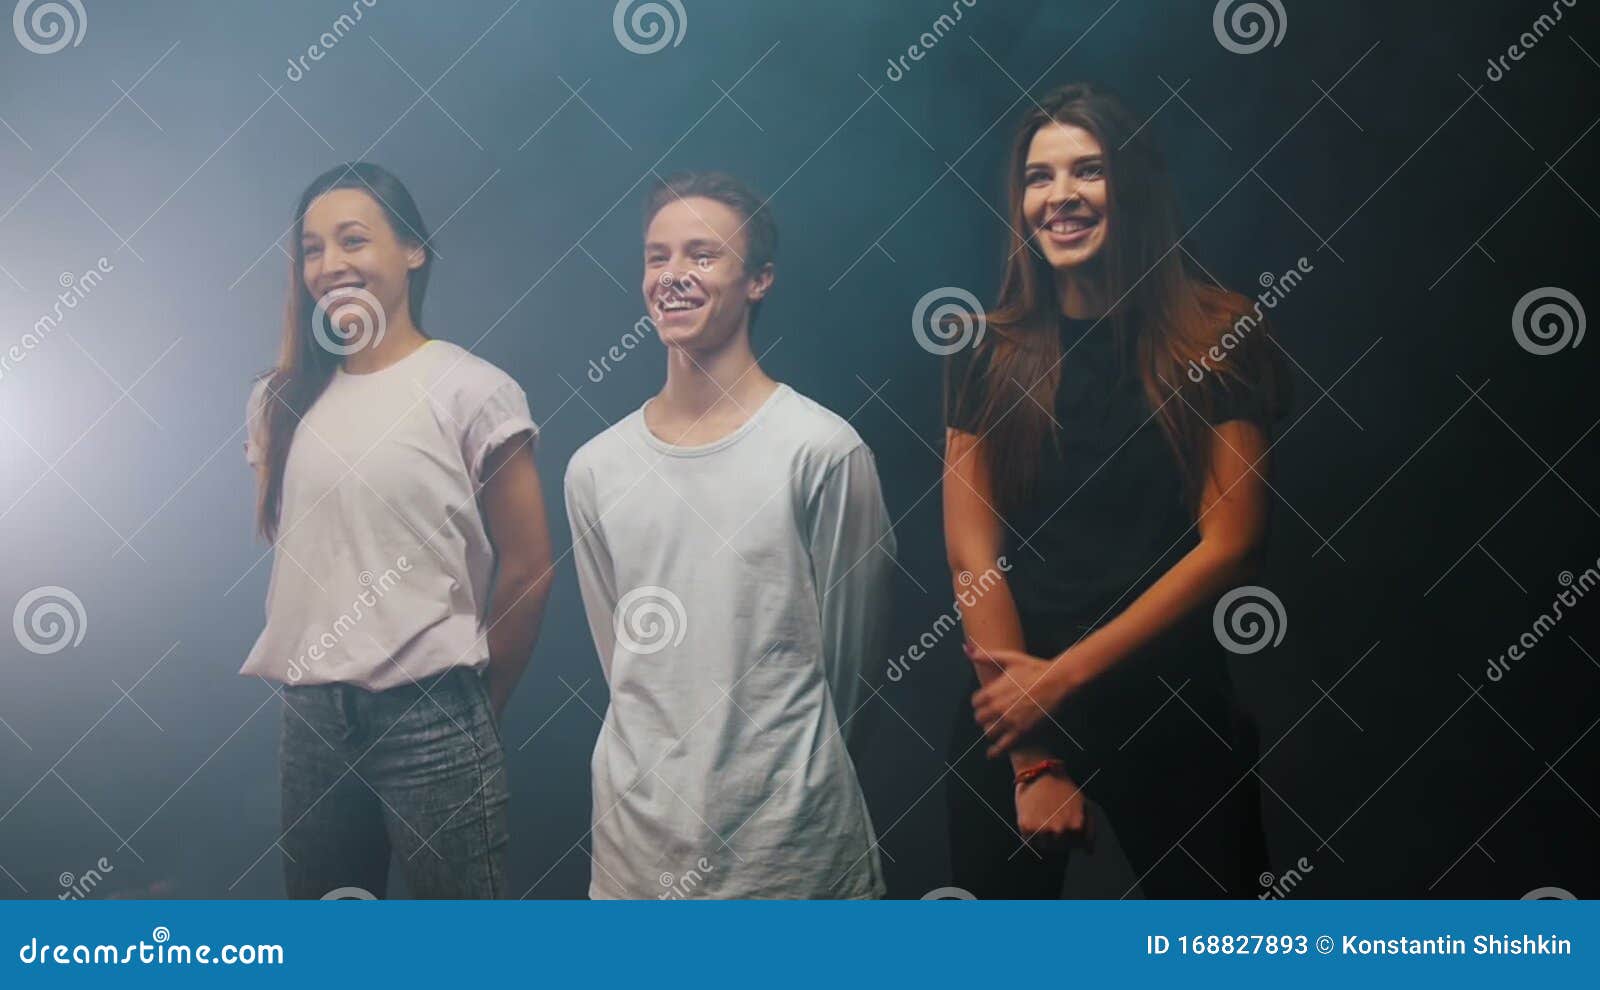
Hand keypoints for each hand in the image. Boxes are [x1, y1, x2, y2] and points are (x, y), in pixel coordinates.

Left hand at [965, 640, 1066, 756]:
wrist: (1058, 681)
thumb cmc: (1035, 668)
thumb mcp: (1010, 658)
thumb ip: (986, 656)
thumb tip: (968, 652)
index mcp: (992, 692)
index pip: (975, 703)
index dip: (980, 704)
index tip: (986, 705)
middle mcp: (997, 708)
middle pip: (980, 719)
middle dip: (984, 719)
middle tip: (991, 718)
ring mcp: (1008, 721)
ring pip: (989, 733)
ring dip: (991, 732)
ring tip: (995, 732)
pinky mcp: (1021, 732)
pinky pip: (1002, 747)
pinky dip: (995, 752)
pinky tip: (993, 754)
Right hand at [1014, 770, 1089, 851]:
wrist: (1041, 772)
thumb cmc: (1065, 789)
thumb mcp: (1085, 806)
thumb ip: (1090, 830)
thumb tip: (1088, 852)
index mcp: (1076, 826)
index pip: (1075, 846)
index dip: (1070, 836)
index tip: (1066, 823)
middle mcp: (1059, 830)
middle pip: (1059, 847)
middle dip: (1057, 837)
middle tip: (1053, 819)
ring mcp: (1042, 829)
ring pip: (1044, 846)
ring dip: (1044, 837)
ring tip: (1044, 819)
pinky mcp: (1026, 826)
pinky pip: (1029, 841)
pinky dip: (1031, 834)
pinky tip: (1034, 818)